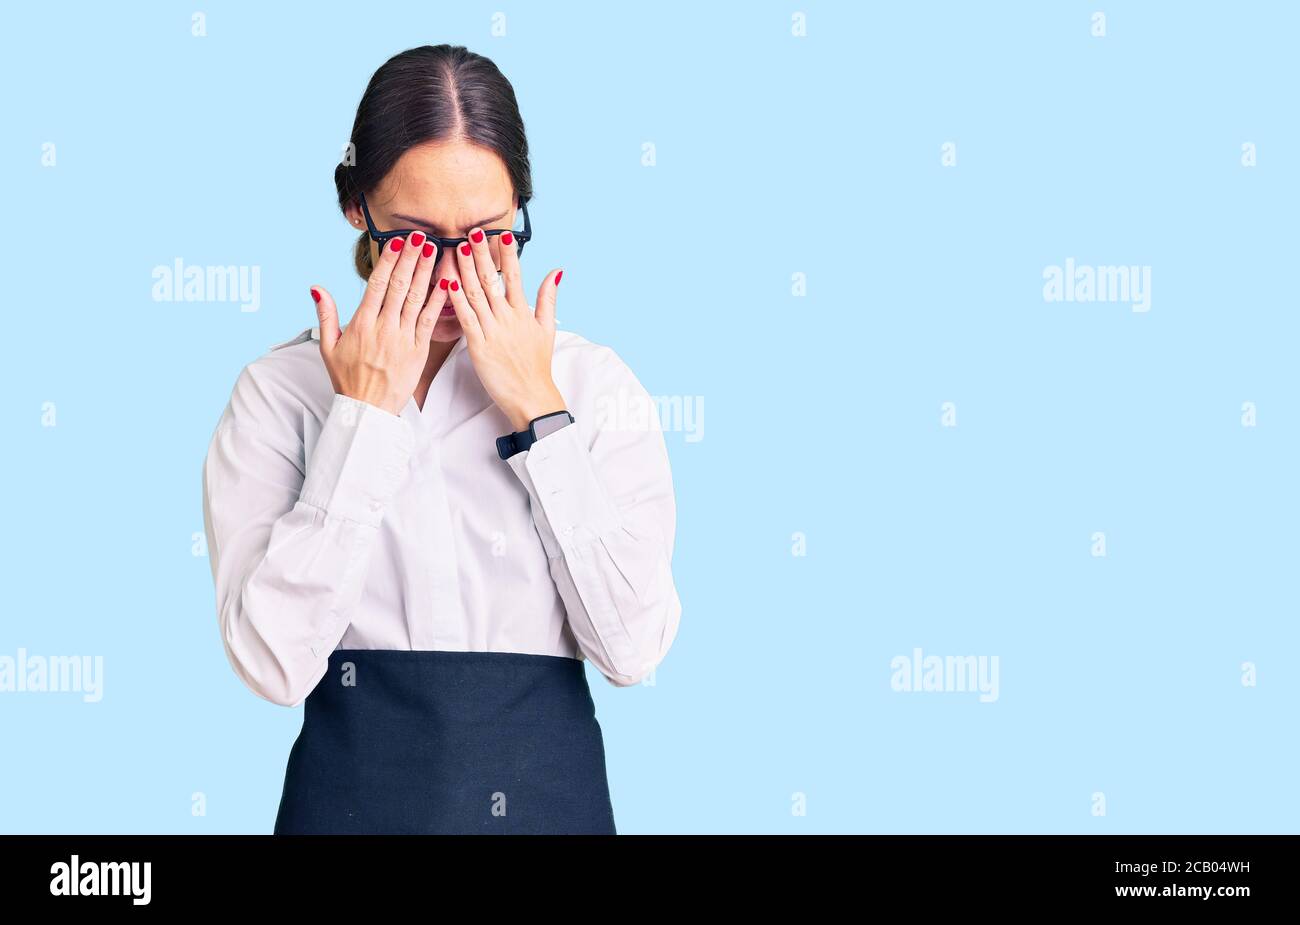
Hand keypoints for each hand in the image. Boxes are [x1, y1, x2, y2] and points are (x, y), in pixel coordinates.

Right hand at [311, 232, 444, 415]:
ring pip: (415, 299)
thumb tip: (317, 287)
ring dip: (425, 272)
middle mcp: (383, 328)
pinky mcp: (418, 350)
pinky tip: (447, 281)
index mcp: (361, 324)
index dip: (388, 262)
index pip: (376, 285)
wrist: (368, 410)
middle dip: (410, 259)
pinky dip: (439, 300)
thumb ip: (325, 315)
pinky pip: (429, 321)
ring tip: (434, 250)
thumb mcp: (328, 347)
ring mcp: (403, 339)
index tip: (396, 242)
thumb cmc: (347, 379)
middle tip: (420, 236)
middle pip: (398, 286)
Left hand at [445, 228, 566, 430]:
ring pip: (475, 294)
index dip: (507, 255)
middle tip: (471, 232)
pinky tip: (448, 282)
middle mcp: (507, 318)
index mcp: (523, 312)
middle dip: (480, 254)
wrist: (531, 396)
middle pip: (491, 280)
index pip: (514, 276)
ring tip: (456, 248)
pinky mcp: (478, 346)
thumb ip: (549, 298)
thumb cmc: (538, 364)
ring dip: (464, 270)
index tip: (500, 235)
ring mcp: (492, 331)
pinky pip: (465, 318)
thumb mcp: (547, 328)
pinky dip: (456, 299)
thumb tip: (556, 270)